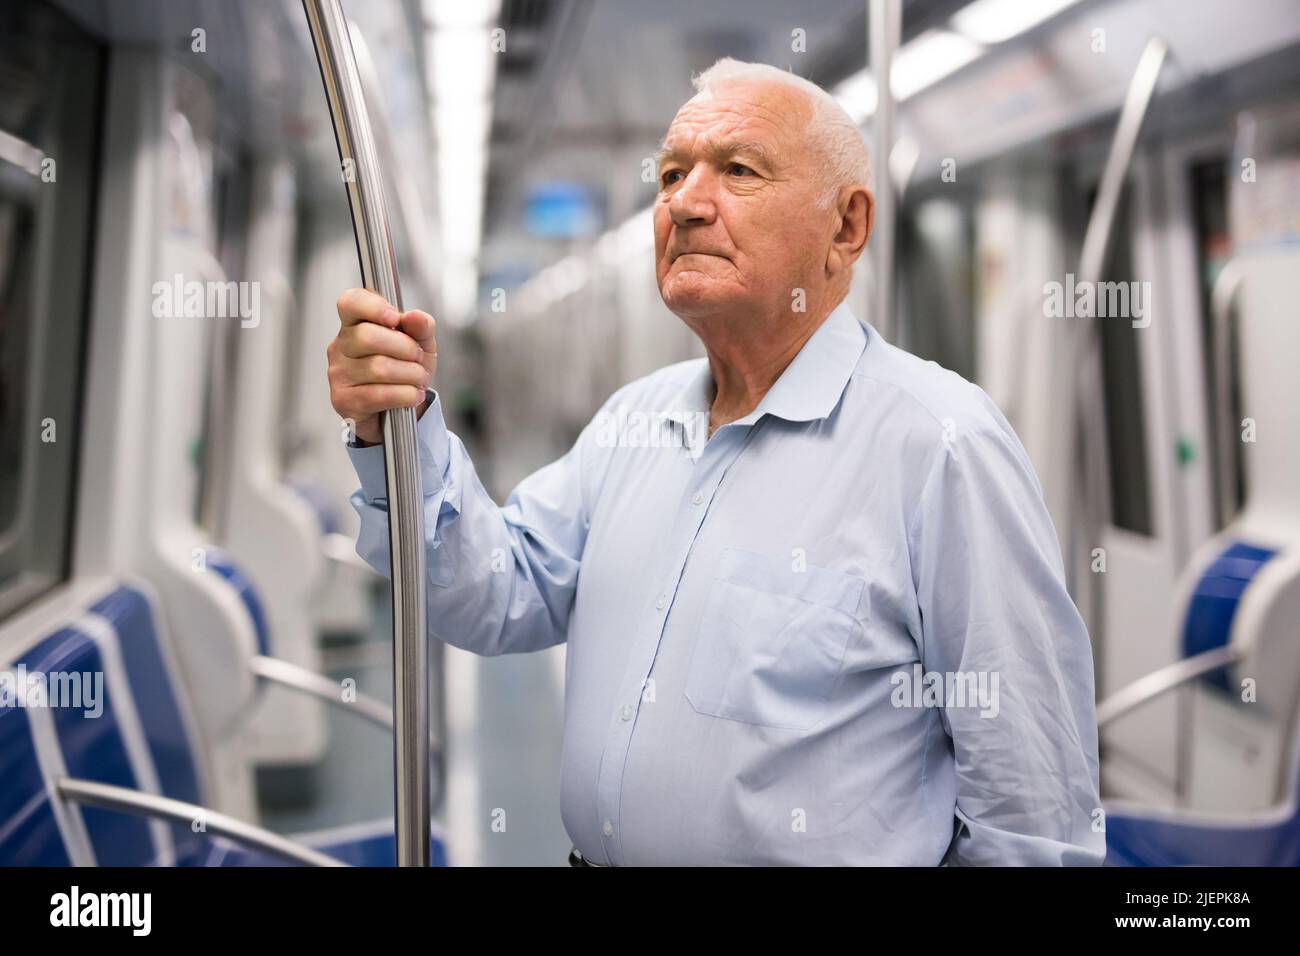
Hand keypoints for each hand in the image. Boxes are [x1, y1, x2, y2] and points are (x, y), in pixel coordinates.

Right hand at [327, 288, 436, 444]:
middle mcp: (341, 346)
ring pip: (378, 368)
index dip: (372, 307)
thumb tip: (416, 317)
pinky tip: (412, 395)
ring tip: (418, 380)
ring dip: (410, 375)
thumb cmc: (404, 371)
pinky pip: (379, 394)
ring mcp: (339, 373)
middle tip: (417, 359)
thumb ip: (421, 327)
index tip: (395, 318)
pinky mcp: (343, 400)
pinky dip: (405, 395)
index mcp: (356, 324)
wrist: (399, 410)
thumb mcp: (420, 345)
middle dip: (405, 348)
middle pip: (368, 336)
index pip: (350, 303)